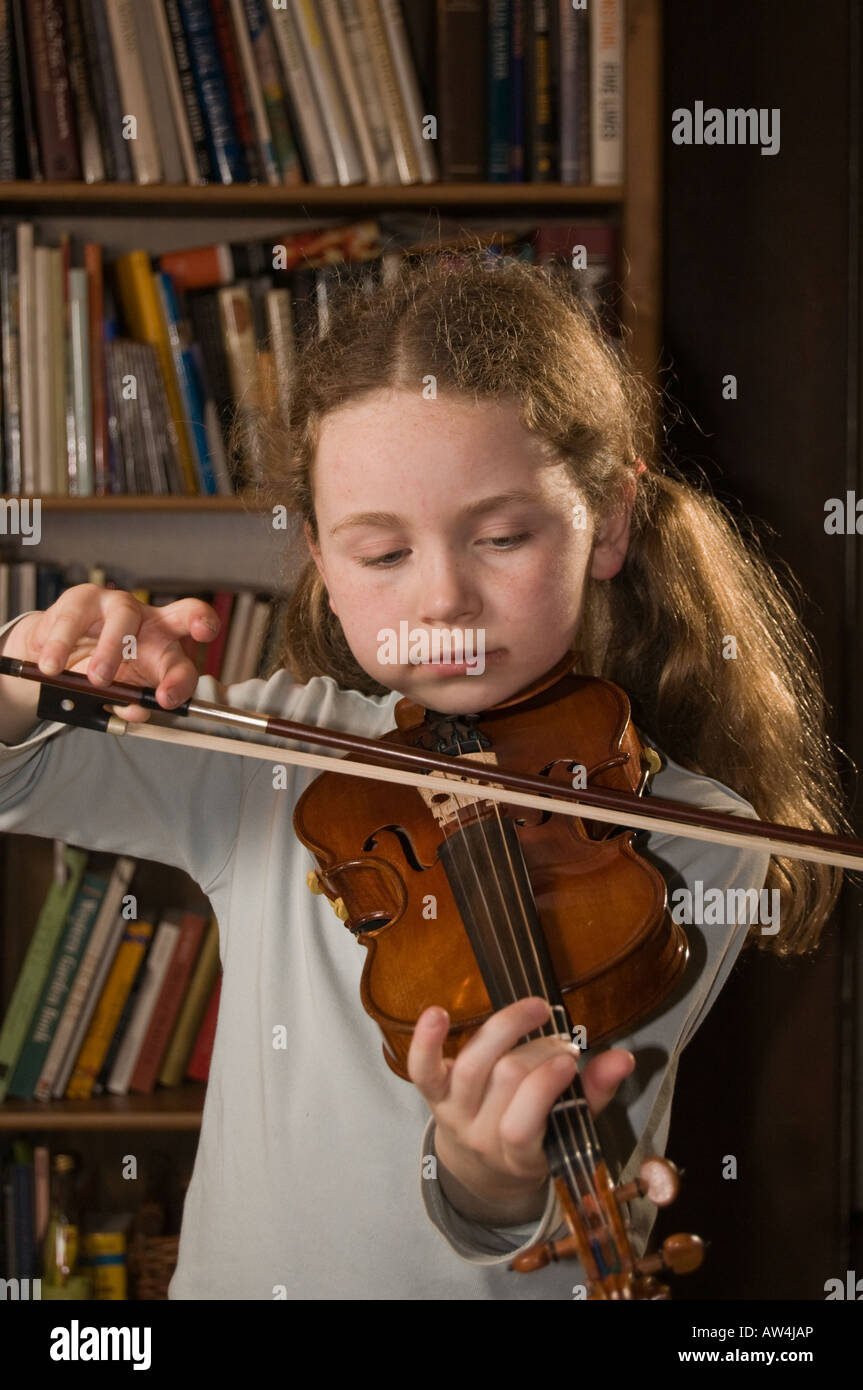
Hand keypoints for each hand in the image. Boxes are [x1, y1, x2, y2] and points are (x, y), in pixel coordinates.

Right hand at [10, 583, 220, 719]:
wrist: (52, 658)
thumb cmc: (96, 673)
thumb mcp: (116, 692)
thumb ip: (129, 701)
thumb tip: (136, 711)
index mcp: (165, 648)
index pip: (187, 666)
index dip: (183, 679)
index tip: (169, 699)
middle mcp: (150, 622)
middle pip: (184, 613)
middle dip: (195, 620)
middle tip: (190, 639)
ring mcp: (117, 606)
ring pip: (123, 620)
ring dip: (109, 652)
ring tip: (95, 679)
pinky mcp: (82, 599)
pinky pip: (73, 620)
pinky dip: (61, 647)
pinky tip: (51, 664)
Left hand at [408, 996, 635, 1224]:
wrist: (483, 1166)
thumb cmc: (537, 1138)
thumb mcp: (571, 1128)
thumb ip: (596, 1093)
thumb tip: (625, 1058)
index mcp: (517, 1157)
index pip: (522, 1125)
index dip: (543, 1088)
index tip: (571, 1060)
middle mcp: (479, 1137)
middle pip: (504, 1081)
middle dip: (539, 1051)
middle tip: (563, 1044)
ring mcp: (452, 1114)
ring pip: (470, 1067)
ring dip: (504, 1028)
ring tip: (537, 1010)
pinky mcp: (433, 1093)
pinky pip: (421, 1069)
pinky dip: (426, 1041)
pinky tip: (438, 1011)